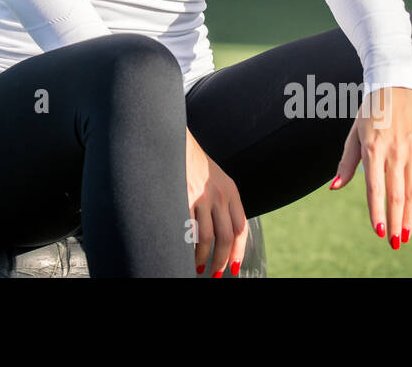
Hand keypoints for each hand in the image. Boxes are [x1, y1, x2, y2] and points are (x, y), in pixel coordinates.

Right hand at [186, 127, 247, 275]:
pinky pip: (188, 229)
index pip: (240, 228)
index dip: (238, 250)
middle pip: (225, 237)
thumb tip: (222, 233)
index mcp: (230, 190)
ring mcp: (201, 196)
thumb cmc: (190, 160)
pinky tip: (183, 250)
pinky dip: (186, 245)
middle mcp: (219, 194)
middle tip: (215, 274)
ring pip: (207, 238)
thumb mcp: (213, 177)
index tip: (235, 266)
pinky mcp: (183, 196)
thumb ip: (221, 200)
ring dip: (202, 257)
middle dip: (221, 261)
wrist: (171, 138)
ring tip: (197, 265)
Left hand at [328, 86, 411, 249]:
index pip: (375, 189)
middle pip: (396, 195)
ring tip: (406, 234)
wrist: (396, 84)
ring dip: (409, 216)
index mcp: (372, 149)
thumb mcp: (354, 133)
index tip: (377, 231)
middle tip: (394, 242)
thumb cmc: (370, 111)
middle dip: (394, 221)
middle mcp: (394, 151)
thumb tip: (335, 187)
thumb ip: (347, 162)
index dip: (376, 212)